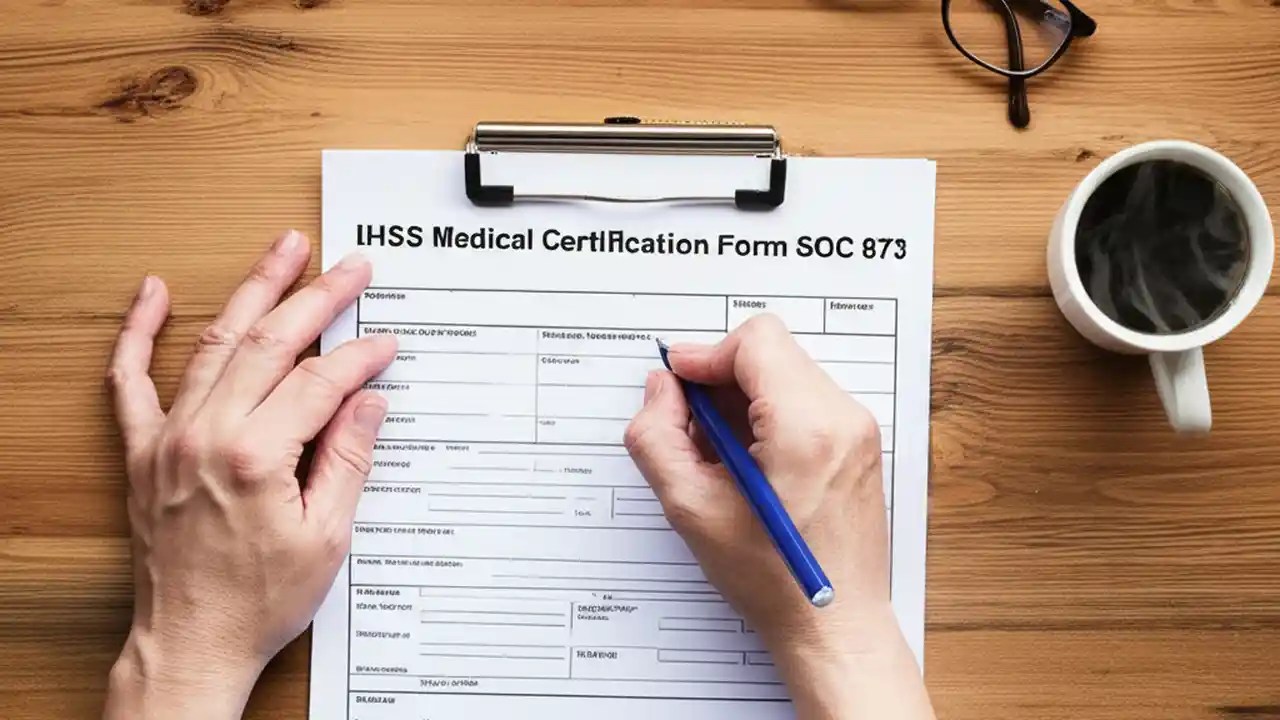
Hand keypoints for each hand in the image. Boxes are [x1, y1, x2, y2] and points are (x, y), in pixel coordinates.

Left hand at [103, 231, 396, 719]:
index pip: (321, 383)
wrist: (191, 643)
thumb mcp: (325, 536)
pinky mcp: (143, 451)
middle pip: (271, 345)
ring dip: (252, 292)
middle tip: (349, 267)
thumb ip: (347, 459)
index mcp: (256, 458)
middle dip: (316, 298)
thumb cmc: (257, 601)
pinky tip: (154, 294)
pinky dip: (138, 333)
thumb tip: (368, 402)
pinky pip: (131, 380)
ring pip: (215, 345)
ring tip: (281, 252)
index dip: (361, 358)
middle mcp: (206, 436)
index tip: (386, 345)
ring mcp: (169, 438)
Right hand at [624, 314, 934, 719]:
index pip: (756, 341)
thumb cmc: (772, 581)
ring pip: (787, 374)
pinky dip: (769, 415)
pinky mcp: (859, 445)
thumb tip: (662, 390)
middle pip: (772, 354)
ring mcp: (858, 431)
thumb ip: (658, 437)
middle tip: (693, 430)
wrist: (834, 626)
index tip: (678, 385)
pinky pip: (806, 401)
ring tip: (722, 457)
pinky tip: (750, 464)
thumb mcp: (691, 508)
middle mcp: (842, 419)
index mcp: (806, 428)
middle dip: (723, 380)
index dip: (706, 356)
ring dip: (745, 399)